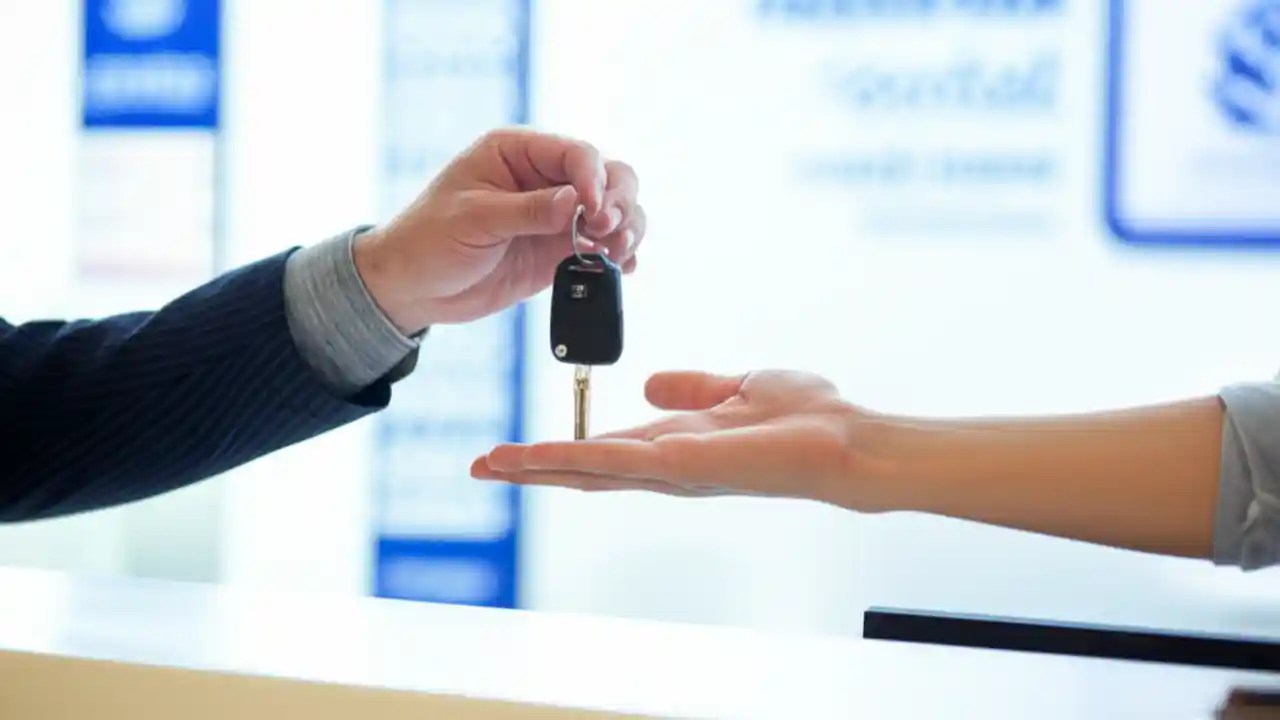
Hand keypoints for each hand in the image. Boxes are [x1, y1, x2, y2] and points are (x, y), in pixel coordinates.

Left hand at [353, 128, 644, 332]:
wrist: (412, 288)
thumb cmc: (428, 240)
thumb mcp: (474, 220)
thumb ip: (528, 210)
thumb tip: (578, 202)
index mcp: (518, 151)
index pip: (576, 154)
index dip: (595, 180)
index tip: (592, 212)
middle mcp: (544, 177)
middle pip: (609, 176)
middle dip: (618, 202)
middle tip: (607, 231)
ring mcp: (556, 215)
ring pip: (614, 210)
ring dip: (626, 229)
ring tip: (618, 252)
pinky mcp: (559, 250)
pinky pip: (602, 247)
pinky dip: (618, 255)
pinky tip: (620, 268)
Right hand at [473, 370, 880, 507]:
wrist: (846, 441)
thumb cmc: (806, 419)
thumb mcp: (736, 387)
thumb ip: (692, 388)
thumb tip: (651, 382)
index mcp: (674, 443)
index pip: (604, 450)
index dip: (558, 452)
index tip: (517, 452)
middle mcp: (665, 465)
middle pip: (583, 469)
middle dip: (531, 469)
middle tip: (481, 466)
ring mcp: (671, 470)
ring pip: (588, 470)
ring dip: (536, 468)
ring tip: (490, 464)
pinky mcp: (683, 465)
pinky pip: (616, 461)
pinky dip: (570, 459)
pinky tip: (535, 458)